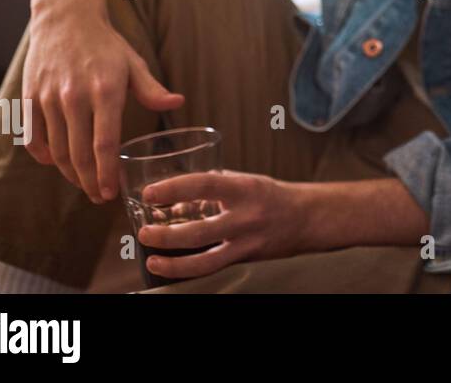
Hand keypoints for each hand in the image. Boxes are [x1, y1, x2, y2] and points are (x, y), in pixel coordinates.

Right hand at [24, 9, 183, 203]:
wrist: (65, 18)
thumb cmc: (105, 45)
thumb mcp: (133, 63)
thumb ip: (152, 89)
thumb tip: (178, 103)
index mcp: (106, 91)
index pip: (104, 144)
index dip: (107, 173)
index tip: (111, 193)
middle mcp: (74, 97)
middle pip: (79, 155)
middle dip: (90, 182)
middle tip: (100, 197)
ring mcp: (48, 99)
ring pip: (56, 151)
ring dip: (69, 173)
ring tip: (84, 183)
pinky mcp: (29, 98)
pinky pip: (33, 138)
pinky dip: (44, 156)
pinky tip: (57, 163)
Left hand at [136, 171, 302, 280]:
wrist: (307, 218)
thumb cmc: (272, 196)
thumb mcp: (246, 181)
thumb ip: (213, 188)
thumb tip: (176, 200)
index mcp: (245, 189)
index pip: (203, 186)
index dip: (174, 188)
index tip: (150, 193)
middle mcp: (246, 217)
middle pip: (199, 232)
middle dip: (166, 235)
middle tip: (143, 232)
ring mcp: (247, 243)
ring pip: (205, 261)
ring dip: (174, 264)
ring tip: (152, 260)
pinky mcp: (246, 260)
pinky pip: (214, 268)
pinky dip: (190, 270)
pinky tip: (173, 269)